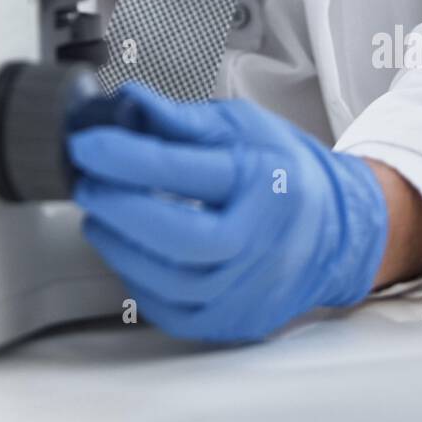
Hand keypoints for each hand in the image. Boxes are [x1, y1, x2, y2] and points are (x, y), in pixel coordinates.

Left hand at [68, 82, 387, 343]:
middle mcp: (260, 239)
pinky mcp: (234, 319)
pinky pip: (173, 310)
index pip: (185, 171)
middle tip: (88, 183)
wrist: (334, 227)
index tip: (88, 145)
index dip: (126, 156)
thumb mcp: (241, 126)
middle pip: (178, 236)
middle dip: (119, 208)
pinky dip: (138, 280)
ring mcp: (249, 286)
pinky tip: (127, 251)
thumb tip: (129, 101)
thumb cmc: (284, 170)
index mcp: (263, 180)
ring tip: (100, 215)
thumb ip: (182, 120)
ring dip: (119, 245)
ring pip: (170, 280)